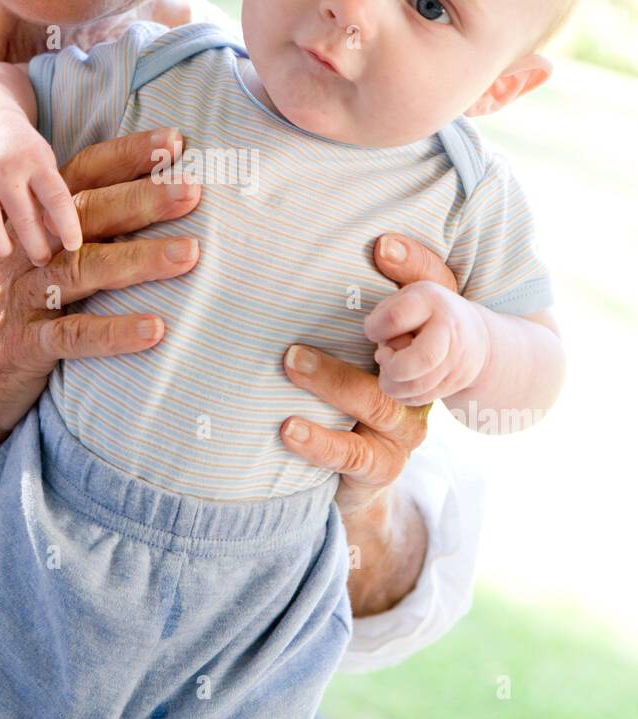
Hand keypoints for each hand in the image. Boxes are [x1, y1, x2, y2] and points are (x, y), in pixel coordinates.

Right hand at [0, 111, 82, 263]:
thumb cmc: (20, 150)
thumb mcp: (42, 161)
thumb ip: (51, 195)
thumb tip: (58, 237)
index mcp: (35, 161)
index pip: (57, 200)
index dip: (68, 228)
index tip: (74, 247)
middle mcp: (4, 170)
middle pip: (24, 222)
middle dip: (37, 249)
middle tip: (42, 260)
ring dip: (1, 248)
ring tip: (8, 250)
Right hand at [0, 127, 200, 462]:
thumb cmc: (21, 313)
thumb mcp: (45, 264)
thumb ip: (87, 235)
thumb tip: (160, 204)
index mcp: (37, 226)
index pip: (83, 177)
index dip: (126, 155)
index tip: (175, 141)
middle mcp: (29, 252)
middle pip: (85, 214)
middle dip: (142, 198)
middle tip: (193, 189)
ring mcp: (24, 298)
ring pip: (82, 269)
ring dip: (140, 259)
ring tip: (190, 253)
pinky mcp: (25, 345)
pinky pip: (72, 335)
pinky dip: (114, 332)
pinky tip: (155, 329)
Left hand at [280, 232, 460, 614]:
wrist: (361, 477)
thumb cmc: (346, 392)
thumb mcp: (350, 342)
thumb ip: (352, 298)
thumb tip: (355, 242)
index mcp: (416, 344)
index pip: (430, 296)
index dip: (415, 267)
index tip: (380, 245)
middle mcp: (418, 382)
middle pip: (407, 353)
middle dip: (366, 327)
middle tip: (302, 319)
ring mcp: (404, 427)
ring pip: (378, 403)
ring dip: (332, 382)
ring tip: (290, 363)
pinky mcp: (383, 466)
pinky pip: (355, 454)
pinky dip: (321, 442)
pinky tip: (287, 428)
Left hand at [365, 281, 490, 407]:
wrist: (475, 338)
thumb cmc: (425, 314)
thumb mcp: (406, 298)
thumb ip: (385, 313)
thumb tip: (373, 332)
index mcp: (431, 300)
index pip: (394, 319)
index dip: (374, 330)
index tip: (374, 331)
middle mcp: (448, 330)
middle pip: (422, 359)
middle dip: (391, 367)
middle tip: (382, 357)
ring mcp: (455, 360)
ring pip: (417, 386)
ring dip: (391, 384)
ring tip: (387, 370)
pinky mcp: (453, 384)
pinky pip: (419, 398)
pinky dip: (402, 395)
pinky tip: (400, 381)